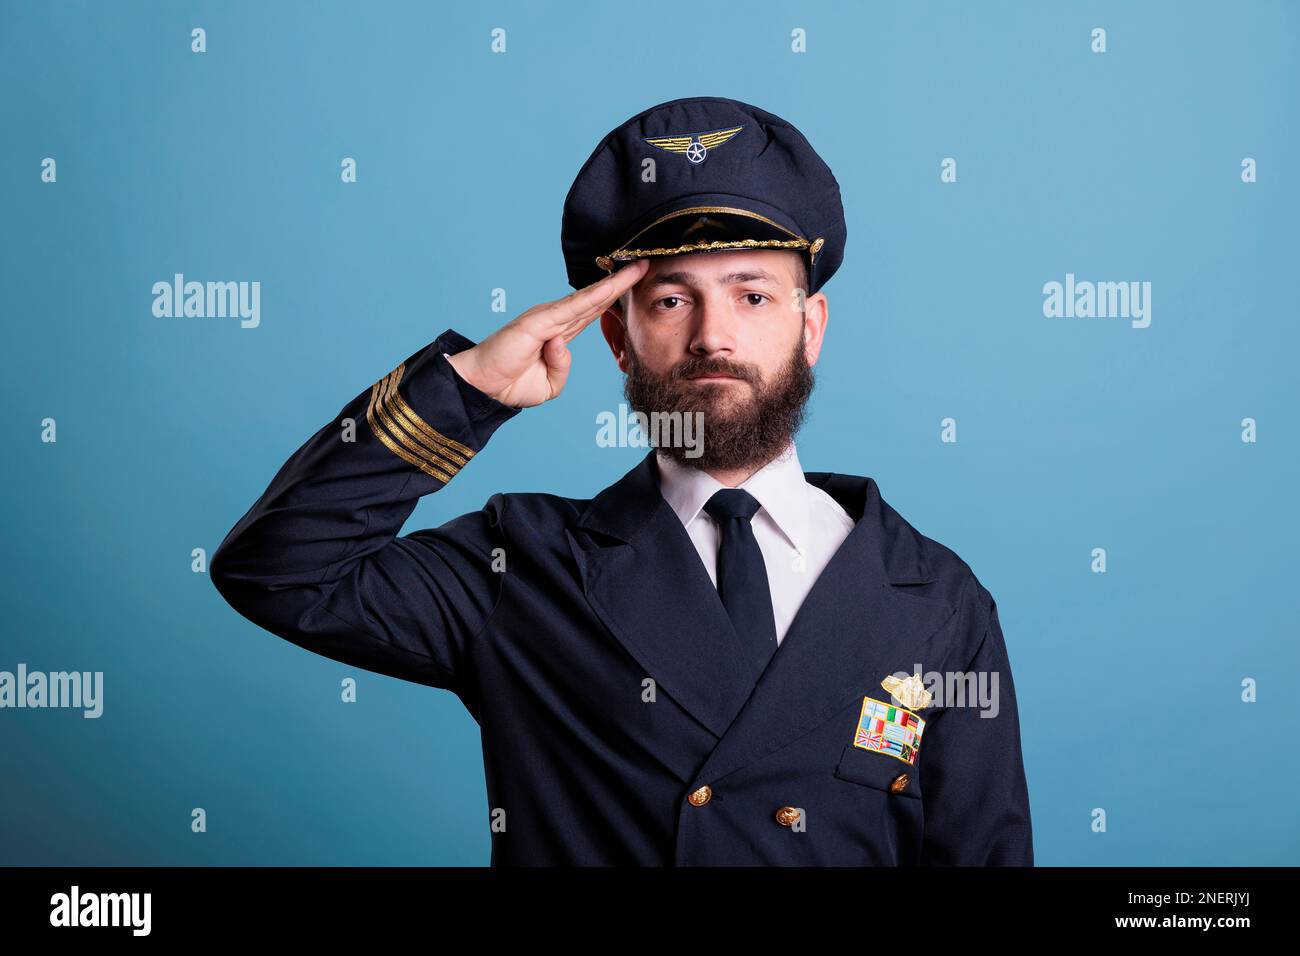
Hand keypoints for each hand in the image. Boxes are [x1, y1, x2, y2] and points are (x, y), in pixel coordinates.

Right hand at [446, 259, 648, 407]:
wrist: (484, 387)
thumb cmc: (511, 383)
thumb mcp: (550, 384)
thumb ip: (563, 366)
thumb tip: (562, 344)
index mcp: (560, 334)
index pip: (593, 312)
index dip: (614, 298)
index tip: (636, 285)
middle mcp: (555, 320)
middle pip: (595, 299)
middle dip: (620, 282)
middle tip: (644, 264)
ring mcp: (546, 318)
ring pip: (587, 298)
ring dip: (613, 283)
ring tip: (636, 269)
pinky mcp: (537, 322)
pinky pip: (570, 308)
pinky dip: (590, 297)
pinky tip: (610, 287)